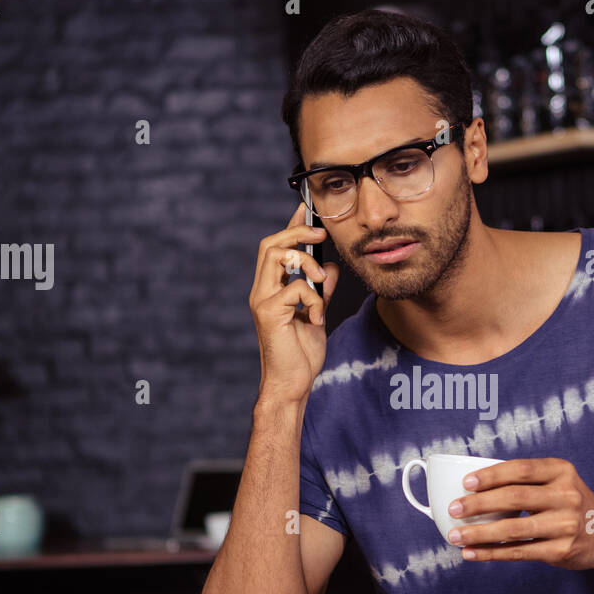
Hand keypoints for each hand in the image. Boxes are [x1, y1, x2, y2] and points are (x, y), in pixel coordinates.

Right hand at [249, 201, 340, 405]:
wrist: (292, 384)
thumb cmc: (301, 355)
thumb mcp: (317, 315)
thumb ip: (322, 290)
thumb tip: (331, 267)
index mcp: (271, 289)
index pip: (275, 248)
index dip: (291, 226)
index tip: (307, 209)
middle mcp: (261, 291)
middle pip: (270, 244)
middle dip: (297, 233)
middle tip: (321, 235)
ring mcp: (262, 301)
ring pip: (276, 256)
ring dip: (305, 261)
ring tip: (322, 281)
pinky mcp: (269, 313)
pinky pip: (295, 288)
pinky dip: (315, 299)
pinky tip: (318, 319)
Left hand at [445, 458, 593, 569]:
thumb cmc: (571, 503)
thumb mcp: (558, 481)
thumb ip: (527, 480)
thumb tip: (474, 488)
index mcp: (561, 471)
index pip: (520, 470)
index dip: (491, 475)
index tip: (466, 483)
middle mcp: (565, 496)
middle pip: (514, 498)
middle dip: (478, 504)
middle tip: (454, 509)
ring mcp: (564, 525)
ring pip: (513, 529)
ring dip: (479, 533)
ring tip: (456, 535)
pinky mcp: (560, 551)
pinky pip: (518, 552)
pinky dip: (491, 553)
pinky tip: (471, 553)